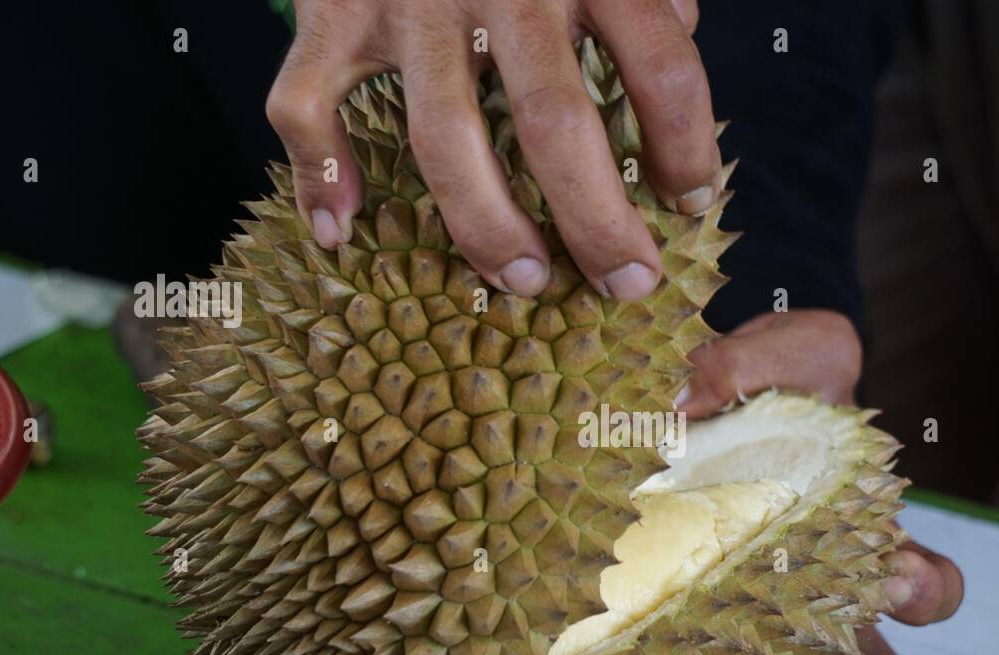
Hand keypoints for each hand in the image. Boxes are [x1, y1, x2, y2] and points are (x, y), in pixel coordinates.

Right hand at [268, 0, 719, 300]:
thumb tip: (680, 33)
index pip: (661, 68)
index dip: (687, 148)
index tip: (691, 202)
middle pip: (555, 123)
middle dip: (596, 221)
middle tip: (625, 282)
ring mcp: (412, 2)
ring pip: (445, 135)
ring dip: (486, 224)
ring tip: (522, 280)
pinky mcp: (334, 10)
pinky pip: (308, 101)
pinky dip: (318, 171)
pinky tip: (338, 231)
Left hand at [680, 309, 964, 654]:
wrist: (714, 401)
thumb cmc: (765, 381)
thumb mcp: (777, 352)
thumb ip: (757, 359)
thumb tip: (696, 397)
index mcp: (865, 541)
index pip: (928, 586)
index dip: (923, 591)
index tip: (892, 576)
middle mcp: (836, 600)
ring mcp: (783, 633)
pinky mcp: (724, 648)